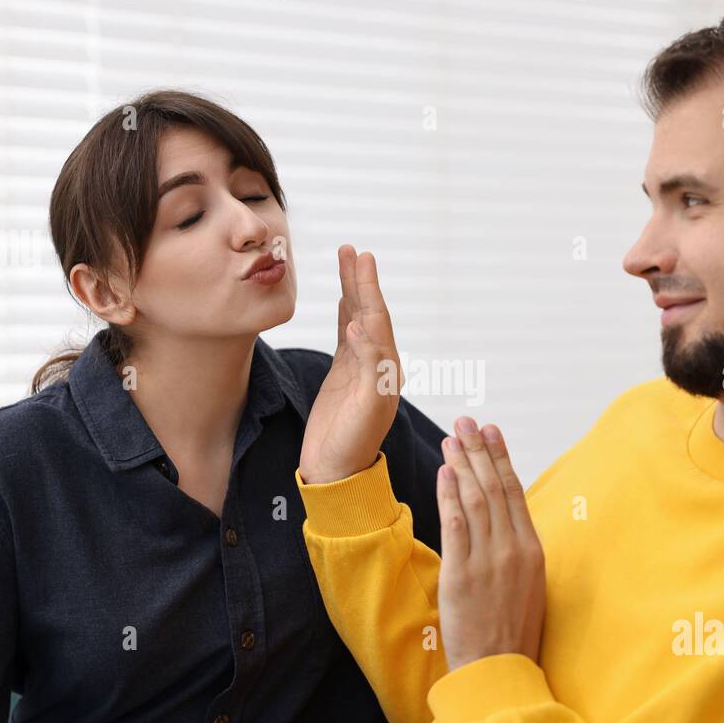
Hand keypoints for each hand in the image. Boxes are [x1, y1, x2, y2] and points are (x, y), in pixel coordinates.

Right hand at [299, 245, 403, 483]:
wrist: (335, 473)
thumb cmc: (351, 445)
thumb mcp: (364, 407)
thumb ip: (367, 366)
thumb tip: (359, 325)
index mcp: (388, 370)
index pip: (378, 320)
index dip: (369, 289)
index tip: (363, 259)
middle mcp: (379, 365)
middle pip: (370, 313)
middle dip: (361, 281)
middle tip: (353, 250)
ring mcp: (361, 369)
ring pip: (357, 320)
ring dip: (352, 291)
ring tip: (346, 260)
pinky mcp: (344, 377)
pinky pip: (346, 336)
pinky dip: (344, 314)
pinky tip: (342, 300)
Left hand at [436, 417, 545, 671]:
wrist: (499, 669)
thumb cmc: (512, 632)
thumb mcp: (527, 586)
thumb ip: (517, 552)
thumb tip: (504, 522)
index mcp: (532, 550)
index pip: (515, 492)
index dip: (501, 459)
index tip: (491, 432)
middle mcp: (513, 549)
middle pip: (496, 488)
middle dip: (480, 450)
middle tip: (467, 421)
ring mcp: (489, 560)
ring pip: (477, 500)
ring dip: (463, 464)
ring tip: (452, 438)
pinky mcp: (464, 573)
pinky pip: (456, 525)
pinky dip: (450, 495)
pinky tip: (444, 471)